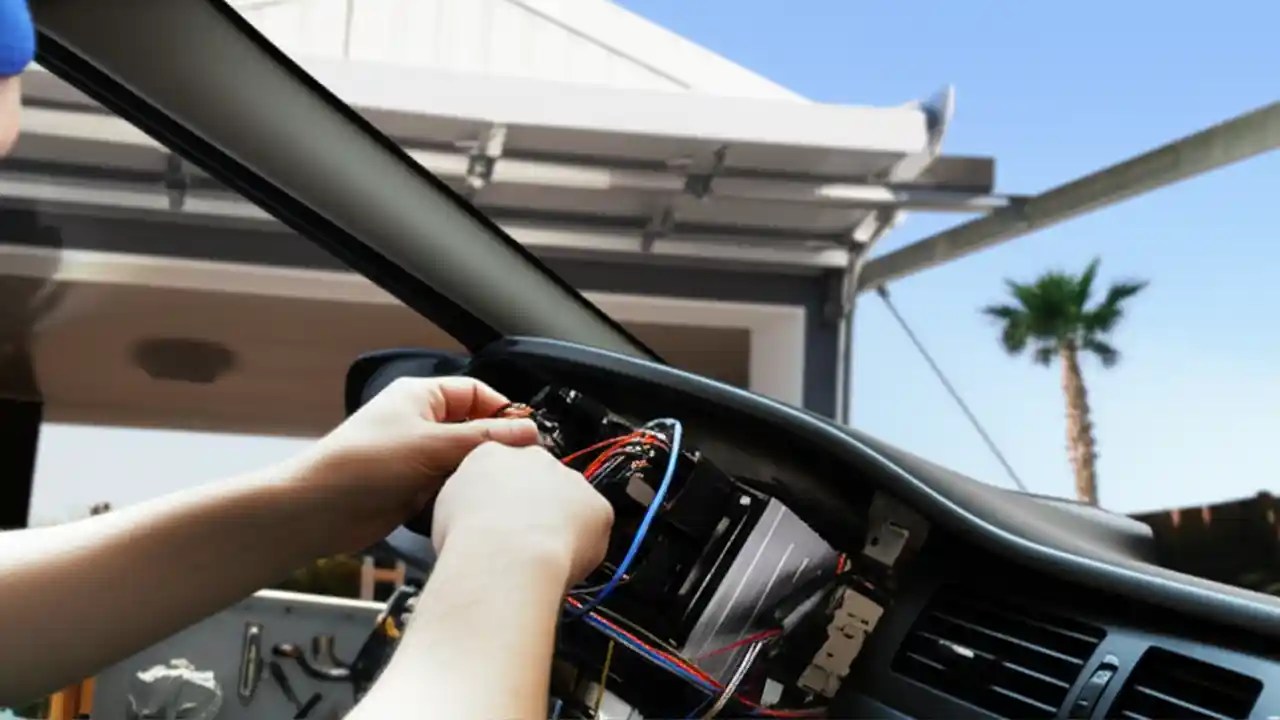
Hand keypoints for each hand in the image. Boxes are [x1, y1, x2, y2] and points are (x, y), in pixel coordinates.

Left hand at [294, 377, 539, 552]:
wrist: (316, 511)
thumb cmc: (362, 465)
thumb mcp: (432, 445)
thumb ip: (485, 439)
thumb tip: (529, 432)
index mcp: (421, 396)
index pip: (476, 393)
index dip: (503, 411)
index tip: (528, 434)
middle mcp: (420, 423)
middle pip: (473, 429)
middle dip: (494, 448)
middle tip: (520, 467)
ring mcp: (416, 457)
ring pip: (463, 462)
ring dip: (476, 476)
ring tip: (499, 490)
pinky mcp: (412, 489)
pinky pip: (449, 488)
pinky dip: (461, 496)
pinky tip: (474, 507)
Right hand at [431, 443, 614, 587]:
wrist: (505, 556)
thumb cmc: (469, 539)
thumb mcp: (447, 507)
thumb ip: (467, 498)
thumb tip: (473, 509)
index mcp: (492, 454)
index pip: (501, 465)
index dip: (501, 495)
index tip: (498, 518)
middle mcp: (534, 459)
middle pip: (538, 479)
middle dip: (534, 506)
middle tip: (520, 540)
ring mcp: (570, 480)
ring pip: (569, 502)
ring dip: (559, 523)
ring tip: (539, 556)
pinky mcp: (597, 506)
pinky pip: (594, 525)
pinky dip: (584, 543)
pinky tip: (563, 560)